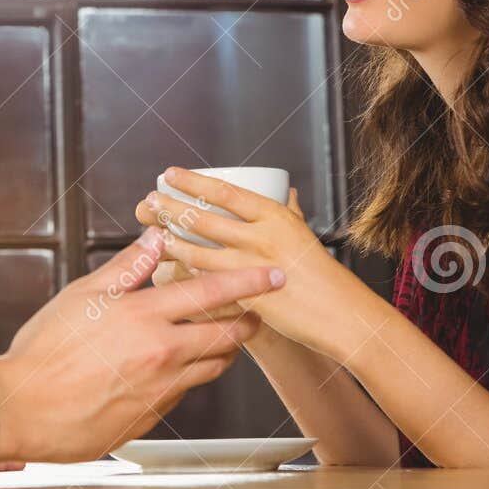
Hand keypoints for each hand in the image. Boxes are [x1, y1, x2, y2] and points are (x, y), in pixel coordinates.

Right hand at [0, 227, 286, 464]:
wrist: (25, 410)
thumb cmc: (45, 352)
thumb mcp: (82, 296)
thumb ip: (125, 268)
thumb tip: (154, 240)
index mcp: (144, 317)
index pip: (211, 292)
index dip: (248, 281)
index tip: (272, 274)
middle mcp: (161, 353)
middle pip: (227, 336)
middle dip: (248, 322)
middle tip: (255, 313)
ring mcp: (161, 388)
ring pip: (213, 367)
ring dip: (223, 350)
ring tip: (219, 337)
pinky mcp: (154, 416)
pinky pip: (186, 391)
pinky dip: (189, 375)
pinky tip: (175, 367)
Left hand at [136, 167, 374, 359]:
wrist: (341, 314)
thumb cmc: (323, 274)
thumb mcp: (305, 233)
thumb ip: (290, 211)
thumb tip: (286, 190)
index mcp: (274, 216)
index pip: (225, 192)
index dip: (192, 181)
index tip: (168, 174)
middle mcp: (261, 237)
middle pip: (204, 218)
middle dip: (170, 209)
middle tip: (148, 203)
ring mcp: (252, 268)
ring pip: (198, 252)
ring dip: (171, 242)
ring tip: (152, 234)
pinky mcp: (246, 296)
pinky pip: (207, 283)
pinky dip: (185, 276)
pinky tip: (166, 271)